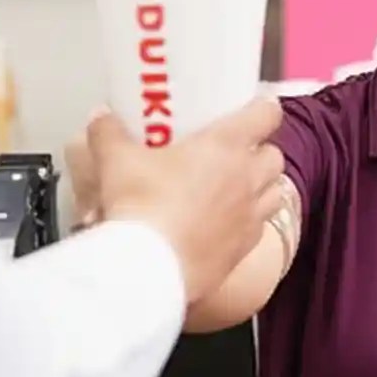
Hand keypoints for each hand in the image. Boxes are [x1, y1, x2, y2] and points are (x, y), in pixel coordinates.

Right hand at [69, 99, 285, 303]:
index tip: (254, 106)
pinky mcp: (244, 249)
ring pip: (275, 192)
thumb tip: (101, 117)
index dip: (263, 107)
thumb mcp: (116, 161)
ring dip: (263, 186)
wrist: (149, 269)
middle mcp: (247, 178)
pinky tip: (225, 223)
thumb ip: (109, 133)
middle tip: (236, 152)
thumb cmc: (142, 206)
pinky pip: (259, 228)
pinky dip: (249, 221)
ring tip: (237, 187)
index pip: (267, 114)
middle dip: (261, 151)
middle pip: (275, 155)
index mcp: (226, 145)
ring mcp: (250, 216)